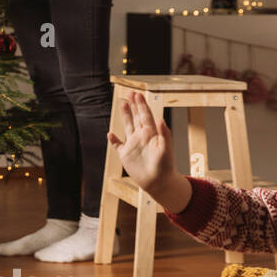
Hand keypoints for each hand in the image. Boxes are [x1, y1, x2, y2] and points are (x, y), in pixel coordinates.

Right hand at [108, 91, 190, 211]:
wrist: (159, 183)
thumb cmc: (165, 167)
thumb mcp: (166, 149)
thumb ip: (164, 134)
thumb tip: (161, 119)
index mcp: (152, 134)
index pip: (145, 116)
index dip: (141, 105)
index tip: (137, 95)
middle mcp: (142, 137)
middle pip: (136, 117)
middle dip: (133, 105)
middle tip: (131, 93)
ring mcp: (133, 145)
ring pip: (128, 126)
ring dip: (125, 115)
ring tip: (123, 104)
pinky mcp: (126, 155)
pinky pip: (118, 145)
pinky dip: (113, 139)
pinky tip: (110, 133)